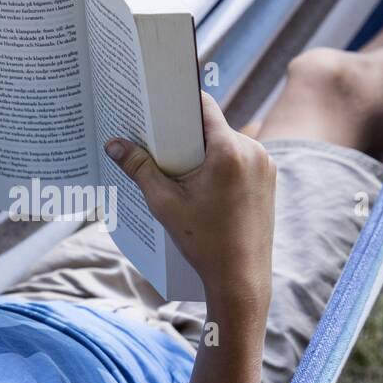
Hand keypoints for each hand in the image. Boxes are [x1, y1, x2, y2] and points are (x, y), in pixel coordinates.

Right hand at [105, 92, 275, 308]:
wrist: (241, 279)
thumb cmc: (204, 243)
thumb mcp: (164, 203)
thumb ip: (139, 168)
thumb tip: (114, 144)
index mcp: (229, 150)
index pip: (203, 106)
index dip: (178, 103)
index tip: (157, 106)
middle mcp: (254, 151)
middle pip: (213, 127)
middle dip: (186, 134)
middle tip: (158, 142)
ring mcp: (265, 165)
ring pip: (226, 144)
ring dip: (203, 151)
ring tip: (177, 169)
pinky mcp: (268, 180)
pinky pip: (239, 161)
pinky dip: (219, 166)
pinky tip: (200, 185)